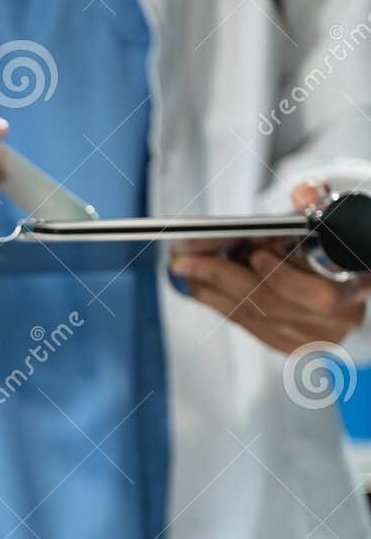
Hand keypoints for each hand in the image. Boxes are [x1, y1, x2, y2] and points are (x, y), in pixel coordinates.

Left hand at [170, 182, 370, 353]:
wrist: (350, 275)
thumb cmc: (340, 243)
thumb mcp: (337, 220)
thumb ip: (321, 205)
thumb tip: (304, 192)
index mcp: (358, 285)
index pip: (322, 294)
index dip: (284, 278)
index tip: (255, 254)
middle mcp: (339, 317)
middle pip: (273, 305)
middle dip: (224, 278)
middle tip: (185, 259)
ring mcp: (315, 336)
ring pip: (255, 317)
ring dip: (212, 290)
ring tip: (185, 267)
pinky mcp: (291, 345)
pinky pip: (248, 326)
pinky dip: (221, 303)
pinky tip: (200, 284)